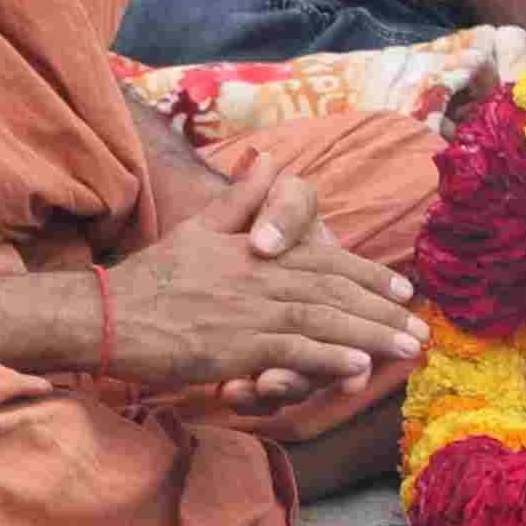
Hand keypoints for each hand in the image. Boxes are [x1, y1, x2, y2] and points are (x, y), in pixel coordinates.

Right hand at [89, 169, 421, 409]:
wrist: (105, 314)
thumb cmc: (150, 279)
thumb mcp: (199, 229)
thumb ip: (240, 200)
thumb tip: (267, 158)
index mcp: (254, 251)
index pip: (322, 260)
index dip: (366, 274)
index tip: (401, 289)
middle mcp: (258, 276)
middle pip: (333, 291)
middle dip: (382, 310)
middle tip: (421, 329)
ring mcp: (247, 312)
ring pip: (322, 320)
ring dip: (370, 335)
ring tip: (406, 348)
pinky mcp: (233, 346)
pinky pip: (290, 349)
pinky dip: (327, 357)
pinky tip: (359, 367)